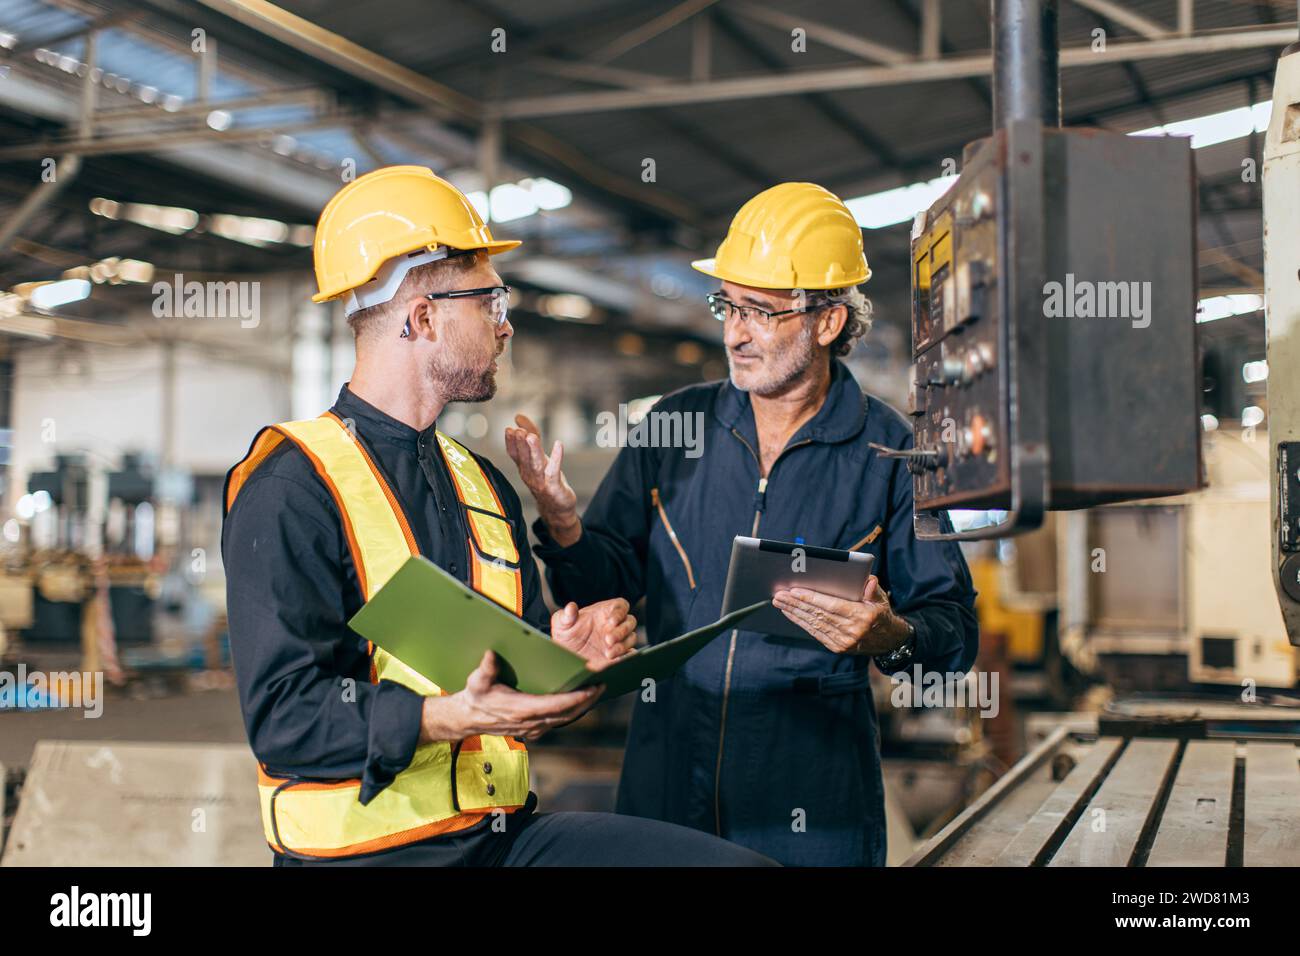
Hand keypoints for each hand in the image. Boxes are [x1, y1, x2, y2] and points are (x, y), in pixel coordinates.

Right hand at [425, 651, 600, 741]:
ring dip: (583, 706)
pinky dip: (572, 711)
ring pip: (565, 719)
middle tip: (603, 686)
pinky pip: (558, 722)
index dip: (576, 698)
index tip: (592, 688)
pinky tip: (581, 700)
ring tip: (597, 691)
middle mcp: (530, 723)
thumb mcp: (477, 681)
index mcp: (521, 710)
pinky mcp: (534, 730)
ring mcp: (533, 729)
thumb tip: (491, 654)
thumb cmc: (476, 697)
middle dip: (587, 700)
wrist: (468, 718)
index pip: (556, 706)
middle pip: (567, 714)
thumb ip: (486, 668)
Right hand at [504, 414, 580, 545]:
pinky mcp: (554, 487)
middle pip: (523, 458)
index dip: (511, 442)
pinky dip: (556, 458)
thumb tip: (518, 416)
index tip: (509, 429)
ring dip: (533, 450)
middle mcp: (529, 475)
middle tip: (518, 430)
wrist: (557, 508)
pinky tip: (558, 444)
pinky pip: (554, 471)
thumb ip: (530, 435)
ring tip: (531, 436)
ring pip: (536, 464)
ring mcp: (541, 482)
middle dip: (520, 444)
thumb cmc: (547, 479)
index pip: (514, 454)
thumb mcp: (538, 456)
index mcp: (524, 468)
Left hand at [551, 598, 637, 670]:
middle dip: (622, 630)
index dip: (619, 612)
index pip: (620, 606)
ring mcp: (617, 640)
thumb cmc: (565, 635)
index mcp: (603, 612)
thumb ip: (566, 615)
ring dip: (623, 645)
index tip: (611, 621)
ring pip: (631, 638)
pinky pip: (630, 654)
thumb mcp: (561, 624)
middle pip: (630, 622)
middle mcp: (613, 625)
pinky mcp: (618, 655)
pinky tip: (616, 661)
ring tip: (608, 653)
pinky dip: (627, 657)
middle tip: (608, 639)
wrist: (565, 656)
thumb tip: (570, 607)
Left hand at [772, 575, 910, 655]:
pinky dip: (801, 622)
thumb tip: (868, 581)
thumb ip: (873, 589)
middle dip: (796, 604)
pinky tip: (790, 613)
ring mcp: (843, 641)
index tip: (794, 591)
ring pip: (814, 624)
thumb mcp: (881, 599)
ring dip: (794, 612)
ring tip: (780, 602)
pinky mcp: (837, 647)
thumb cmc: (880, 613)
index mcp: (863, 616)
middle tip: (779, 595)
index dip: (812, 598)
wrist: (888, 640)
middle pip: (818, 614)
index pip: (832, 605)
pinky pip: (815, 633)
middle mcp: (852, 631)